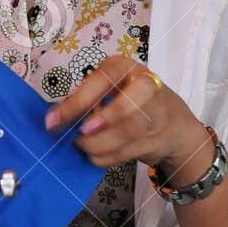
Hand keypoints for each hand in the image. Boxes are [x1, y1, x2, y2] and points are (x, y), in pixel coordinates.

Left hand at [44, 54, 213, 182]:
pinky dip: (105, 158)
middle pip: (124, 109)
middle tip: (80, 137)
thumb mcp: (110, 88)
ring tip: (83, 146)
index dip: (76, 103)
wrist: (175, 123)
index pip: (101, 81)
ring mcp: (156, 114)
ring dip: (98, 145)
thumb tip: (54, 118)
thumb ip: (87, 99)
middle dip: (98, 126)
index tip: (52, 122)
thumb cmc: (131, 100)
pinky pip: (126, 152)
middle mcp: (145, 86)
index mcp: (125, 68)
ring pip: (126, 134)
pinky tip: (94, 156)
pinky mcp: (157, 140)